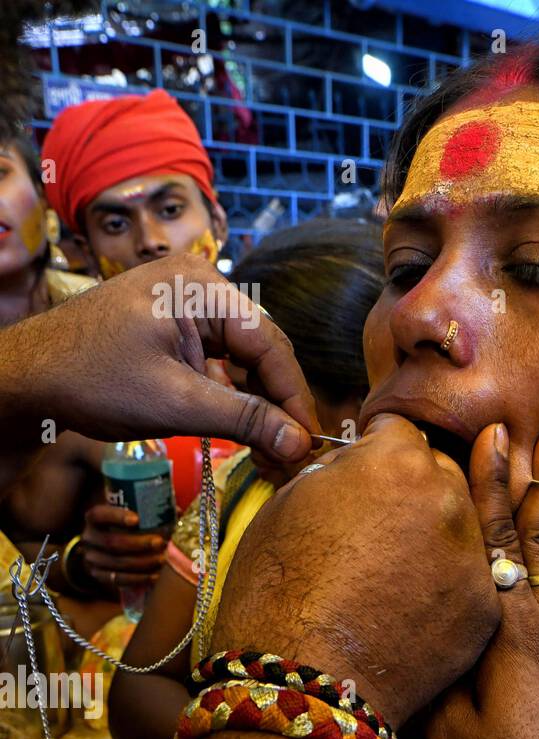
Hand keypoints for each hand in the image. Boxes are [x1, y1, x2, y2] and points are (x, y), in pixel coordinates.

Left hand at [2, 253, 318, 463]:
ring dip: (252, 402)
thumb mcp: (176, 403)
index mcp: (203, 286)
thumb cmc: (88, 380)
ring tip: (263, 447)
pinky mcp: (172, 323)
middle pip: (260, 349)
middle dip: (275, 402)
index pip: (270, 345)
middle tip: (288, 450)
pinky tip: (232, 426)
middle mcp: (200, 284)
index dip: (294, 397)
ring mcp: (185, 301)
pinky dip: (226, 393)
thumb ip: (245, 420)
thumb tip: (300, 444)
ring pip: (241, 357)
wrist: (24, 376)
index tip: (308, 440)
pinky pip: (216, 358)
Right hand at [76, 504, 166, 591]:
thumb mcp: (132, 515)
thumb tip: (178, 512)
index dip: (116, 516)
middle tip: (159, 542)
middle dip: (138, 543)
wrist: (107, 549)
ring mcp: (91, 558)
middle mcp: (89, 538)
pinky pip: (118, 580)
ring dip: (142, 562)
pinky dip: (139, 578)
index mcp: (95, 519)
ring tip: (163, 559)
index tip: (137, 519)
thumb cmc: (127, 527)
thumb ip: (150, 512)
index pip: (99, 514)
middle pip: (111, 542)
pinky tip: (155, 576)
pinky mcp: (99, 576)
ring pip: (116, 563)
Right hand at [211, 414, 500, 727]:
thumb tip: (358, 460)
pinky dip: (446, 588)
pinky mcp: (486, 605)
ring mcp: (473, 553)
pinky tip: (409, 610)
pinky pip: (471, 579)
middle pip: (439, 473)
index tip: (366, 475)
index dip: (377, 450)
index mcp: (397, 461)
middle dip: (413, 491)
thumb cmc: (276, 591)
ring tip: (391, 574)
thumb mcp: (286, 504)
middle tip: (376, 531)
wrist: (301, 683)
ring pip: (463, 525)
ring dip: (435, 537)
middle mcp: (448, 497)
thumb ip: (337, 468)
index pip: (399, 431)